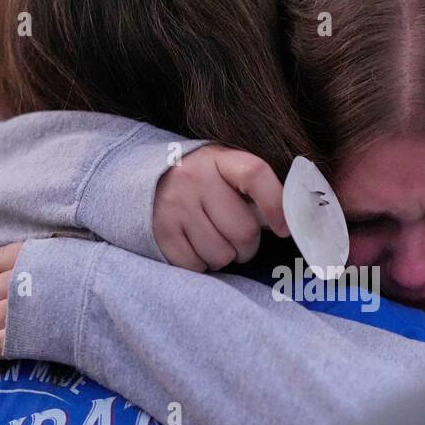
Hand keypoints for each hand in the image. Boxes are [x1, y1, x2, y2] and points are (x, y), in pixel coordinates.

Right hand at [153, 145, 289, 270]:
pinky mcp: (160, 232)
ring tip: (215, 242)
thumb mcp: (223, 171)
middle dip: (248, 247)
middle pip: (243, 231)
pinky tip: (196, 248)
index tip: (283, 228)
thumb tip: (284, 223)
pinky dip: (201, 265)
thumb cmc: (199, 182)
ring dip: (225, 258)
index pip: (255, 174)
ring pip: (221, 255)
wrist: (140, 180)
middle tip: (241, 243)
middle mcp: (194, 179)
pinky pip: (195, 265)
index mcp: (218, 159)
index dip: (275, 204)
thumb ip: (252, 191)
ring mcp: (174, 206)